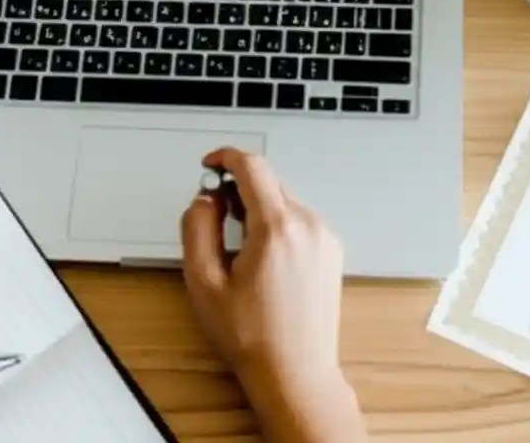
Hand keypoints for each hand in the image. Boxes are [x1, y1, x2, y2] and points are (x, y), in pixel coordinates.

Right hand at [182, 148, 365, 442]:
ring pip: (285, 201)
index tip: (210, 164)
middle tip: (215, 217)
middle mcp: (308, 226)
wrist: (295, 372)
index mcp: (277, 228)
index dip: (226, 157)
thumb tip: (204, 199)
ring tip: (238, 247)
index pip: (253, 167)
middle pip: (269, 182)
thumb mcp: (204, 282)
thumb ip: (197, 228)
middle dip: (239, 189)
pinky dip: (278, 224)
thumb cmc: (252, 336)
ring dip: (258, 208)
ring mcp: (325, 238)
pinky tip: (263, 257)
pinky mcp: (332, 251)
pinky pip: (300, 220)